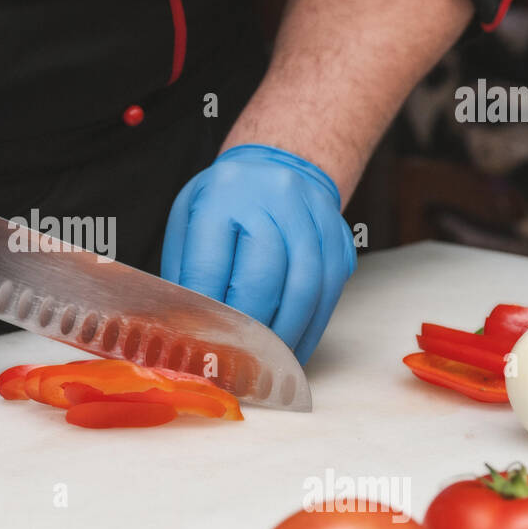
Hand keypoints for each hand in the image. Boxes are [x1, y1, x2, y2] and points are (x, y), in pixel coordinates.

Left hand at [161, 144, 355, 363]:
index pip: (211, 266)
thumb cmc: (224, 202)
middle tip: (238, 362)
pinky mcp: (340, 234)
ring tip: (269, 362)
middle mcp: (274, 198)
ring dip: (287, 334)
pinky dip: (312, 326)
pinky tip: (295, 346)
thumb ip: (187, 272)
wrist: (279, 165)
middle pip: (265, 277)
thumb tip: (187, 331)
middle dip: (250, 329)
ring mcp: (313, 214)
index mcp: (224, 194)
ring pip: (306, 287)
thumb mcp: (189, 221)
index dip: (206, 314)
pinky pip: (331, 289)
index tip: (202, 347)